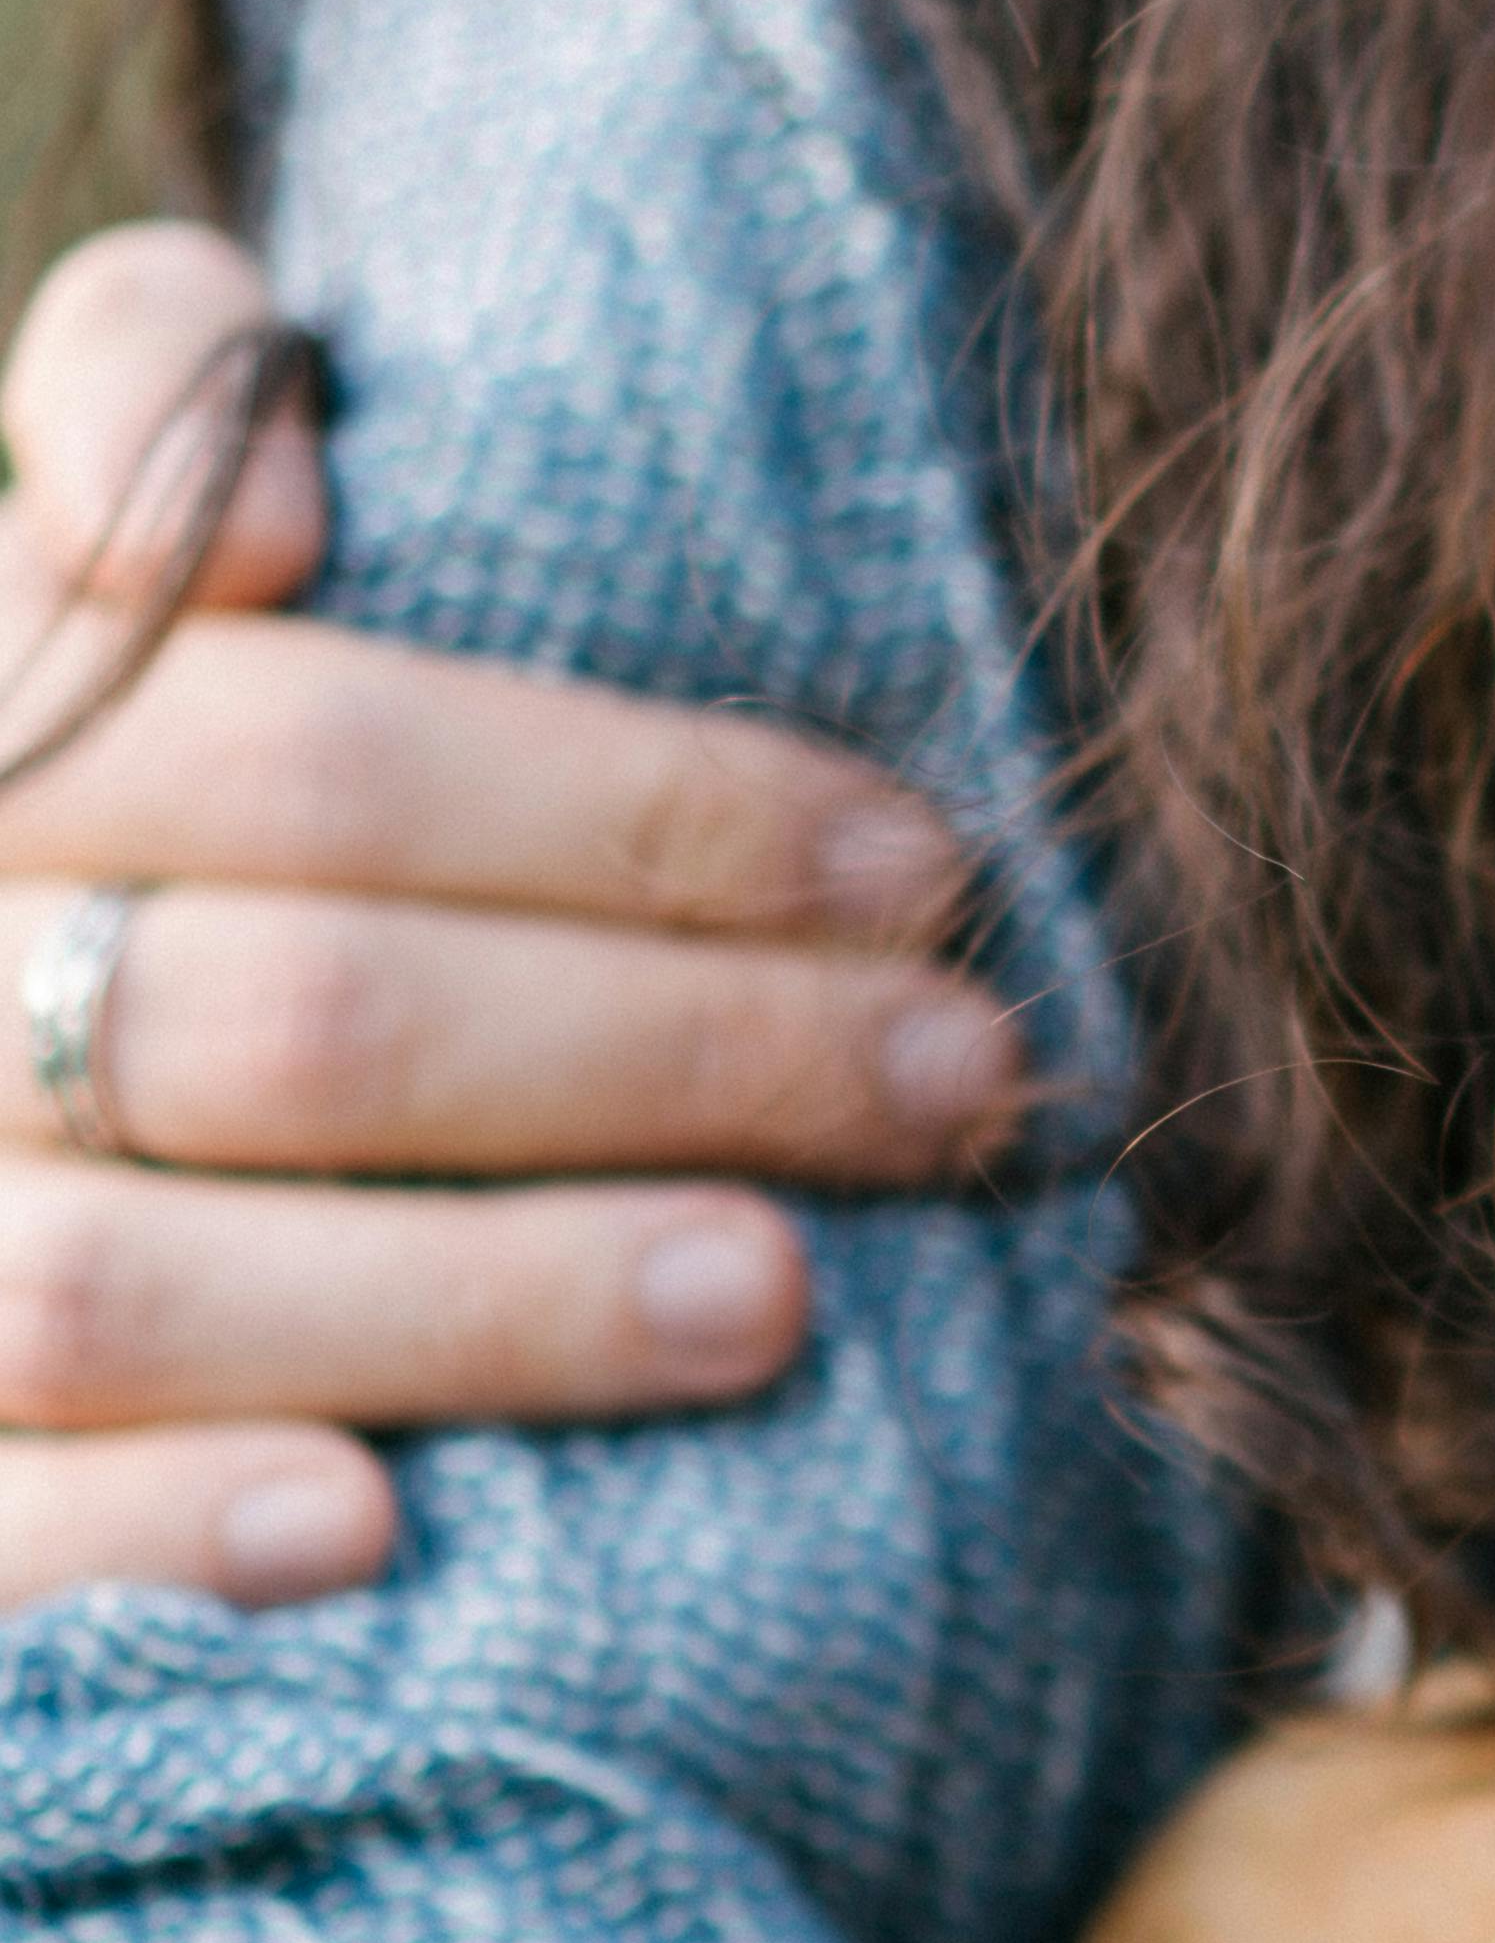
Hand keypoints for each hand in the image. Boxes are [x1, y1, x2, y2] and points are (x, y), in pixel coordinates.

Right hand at [0, 226, 1026, 1600]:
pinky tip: (371, 1533)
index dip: (629, 806)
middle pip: (299, 1016)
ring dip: (486, 1297)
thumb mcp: (137, 615)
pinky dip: (172, 1530)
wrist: (5, 1069)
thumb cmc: (124, 825)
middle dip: (669, 1051)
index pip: (313, 752)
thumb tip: (269, 514)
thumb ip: (160, 409)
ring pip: (138, 1280)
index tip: (917, 862)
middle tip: (953, 1086)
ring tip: (775, 1297)